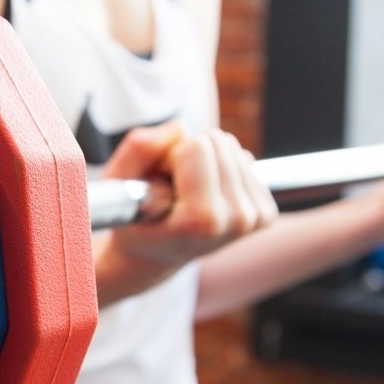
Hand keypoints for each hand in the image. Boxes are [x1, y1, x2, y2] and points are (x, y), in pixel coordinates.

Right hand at [93, 121, 277, 301]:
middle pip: (218, 141)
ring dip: (204, 163)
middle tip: (173, 188)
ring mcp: (254, 219)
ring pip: (232, 147)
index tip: (160, 186)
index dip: (170, 156)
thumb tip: (179, 128)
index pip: (197, 145)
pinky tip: (204, 195)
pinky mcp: (265, 213)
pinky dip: (220, 170)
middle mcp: (236, 221)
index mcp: (202, 220)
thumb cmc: (135, 219)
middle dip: (189, 156)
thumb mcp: (119, 185)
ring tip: (186, 193)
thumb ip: (138, 151)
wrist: (156, 255)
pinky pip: (244, 159)